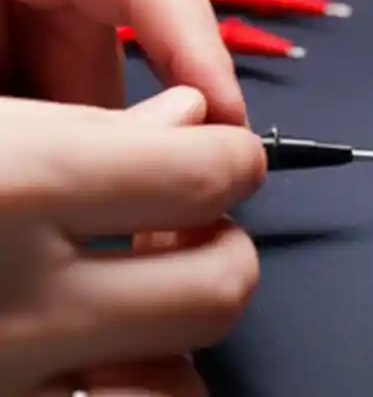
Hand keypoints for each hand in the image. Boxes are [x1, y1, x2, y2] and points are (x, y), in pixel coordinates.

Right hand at [0, 87, 265, 395]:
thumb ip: (84, 124)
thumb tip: (191, 117)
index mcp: (19, 187)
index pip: (205, 176)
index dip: (235, 158)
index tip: (226, 155)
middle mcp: (21, 296)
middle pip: (219, 287)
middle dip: (222, 249)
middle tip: (181, 226)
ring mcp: (11, 373)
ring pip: (179, 381)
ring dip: (180, 331)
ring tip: (135, 290)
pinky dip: (130, 377)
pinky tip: (98, 342)